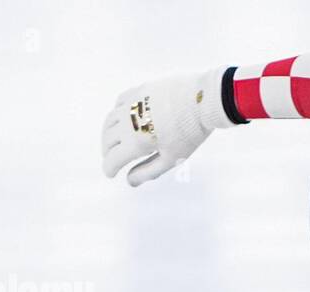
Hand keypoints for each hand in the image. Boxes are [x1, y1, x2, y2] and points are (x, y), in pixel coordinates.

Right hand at [101, 67, 233, 185]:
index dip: (109, 169)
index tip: (111, 174)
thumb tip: (129, 181)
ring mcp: (132, 104)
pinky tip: (124, 120)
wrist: (202, 101)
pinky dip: (116, 114)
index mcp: (136, 142)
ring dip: (108, 134)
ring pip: (109, 121)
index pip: (112, 159)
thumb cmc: (189, 133)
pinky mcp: (138, 90)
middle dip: (107, 153)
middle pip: (107, 140)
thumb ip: (148, 171)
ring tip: (116, 142)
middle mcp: (128, 122)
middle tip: (113, 160)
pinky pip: (119, 103)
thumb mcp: (171, 158)